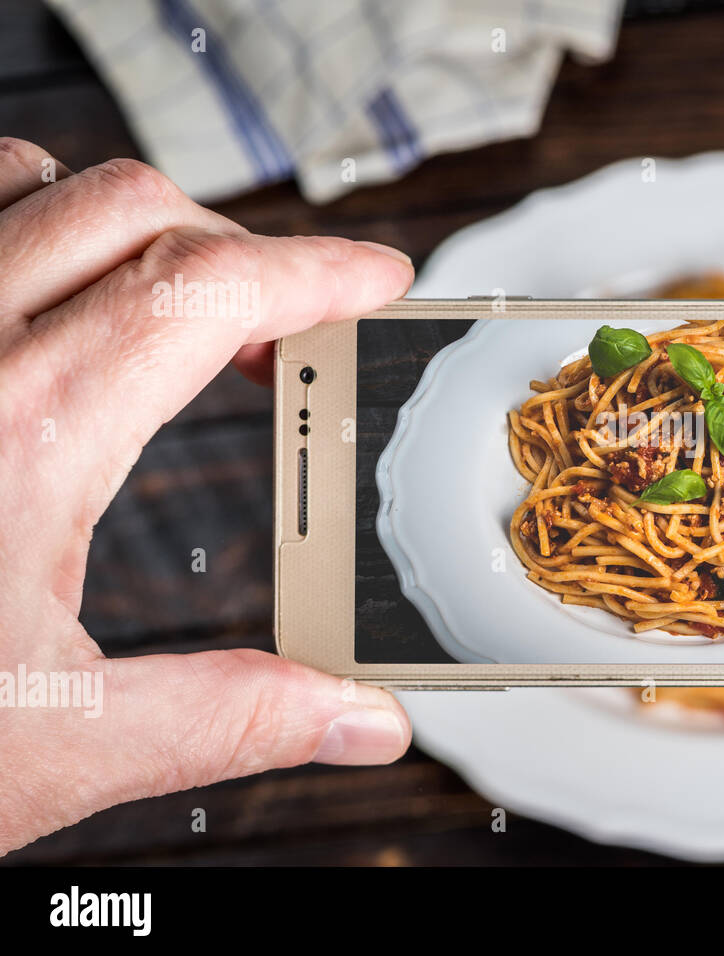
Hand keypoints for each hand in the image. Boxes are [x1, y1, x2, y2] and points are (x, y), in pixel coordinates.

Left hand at [0, 140, 414, 853]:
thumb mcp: (56, 744)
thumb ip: (229, 718)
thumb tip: (358, 721)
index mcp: (23, 438)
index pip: (206, 292)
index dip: (315, 273)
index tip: (373, 282)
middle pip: (135, 214)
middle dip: (243, 252)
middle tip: (290, 326)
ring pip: (34, 188)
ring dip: (135, 228)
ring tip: (183, 308)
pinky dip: (30, 218)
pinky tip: (57, 299)